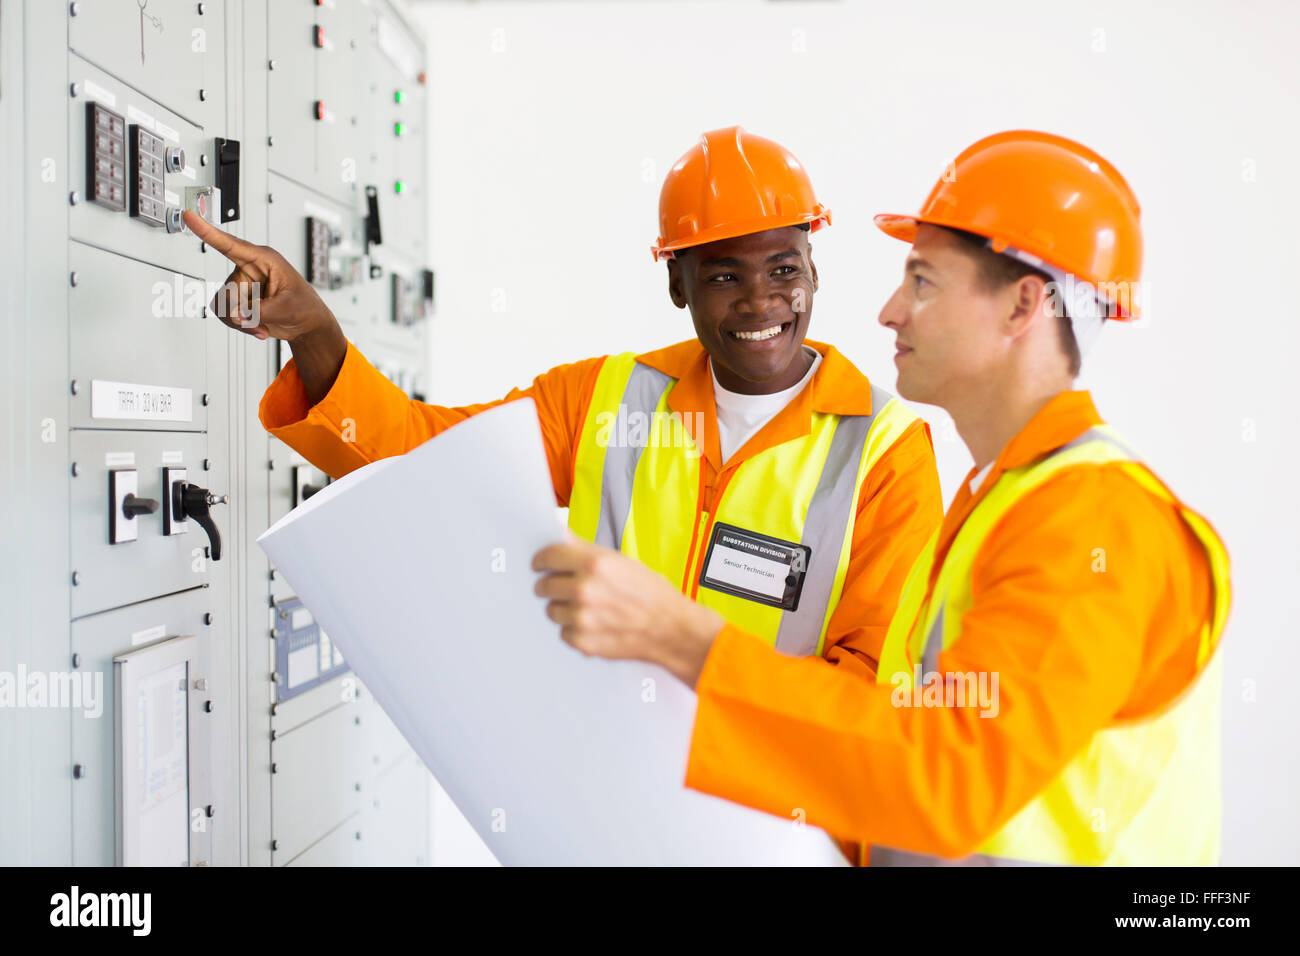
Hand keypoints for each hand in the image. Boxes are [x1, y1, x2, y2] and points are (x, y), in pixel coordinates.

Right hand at [182, 210, 336, 343]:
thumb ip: (259, 310)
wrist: (307, 324)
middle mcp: (249, 269)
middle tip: (259, 320)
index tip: (189, 215)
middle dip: (241, 312)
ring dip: (242, 322)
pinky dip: (240, 326)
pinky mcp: (238, 299)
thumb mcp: (287, 307)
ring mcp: (241, 285)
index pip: (230, 244)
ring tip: (262, 325)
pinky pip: (225, 314)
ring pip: (223, 305)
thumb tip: (237, 314)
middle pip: (227, 292)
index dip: (208, 231)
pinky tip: (258, 327)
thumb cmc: (304, 307)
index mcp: (264, 259)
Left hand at [532, 536, 724, 687]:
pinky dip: (574, 631)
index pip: (547, 557)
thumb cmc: (652, 594)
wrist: (672, 629)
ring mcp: (581, 618)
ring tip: (587, 608)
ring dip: (563, 609)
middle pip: (543, 585)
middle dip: (552, 585)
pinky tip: (594, 624)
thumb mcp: (620, 561)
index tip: (541, 564)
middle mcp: (584, 590)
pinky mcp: (582, 642)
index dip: (542, 560)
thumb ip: (585, 550)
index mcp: (594, 564)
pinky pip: (563, 633)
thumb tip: (560, 534)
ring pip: (551, 611)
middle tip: (566, 587)